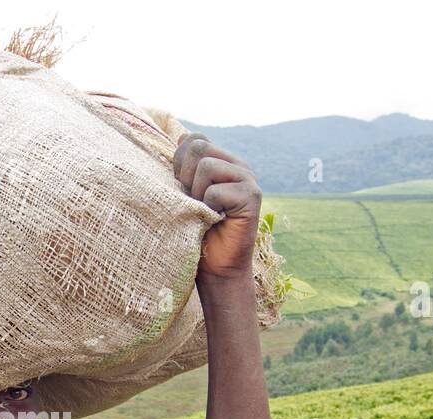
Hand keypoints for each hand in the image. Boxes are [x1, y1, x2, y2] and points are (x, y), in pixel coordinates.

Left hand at [173, 133, 261, 281]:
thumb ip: (185, 167)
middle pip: (198, 147)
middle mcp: (237, 165)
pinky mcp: (252, 196)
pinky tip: (216, 220)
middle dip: (185, 177)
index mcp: (222, 161)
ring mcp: (247, 179)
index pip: (194, 139)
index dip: (180, 163)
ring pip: (206, 167)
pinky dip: (208, 208)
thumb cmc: (196, 232)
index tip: (182, 189)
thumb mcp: (184, 195)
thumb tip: (182, 137)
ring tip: (204, 212)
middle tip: (193, 203)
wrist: (216, 268)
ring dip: (196, 195)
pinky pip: (215, 191)